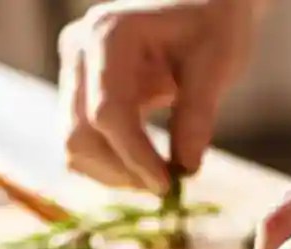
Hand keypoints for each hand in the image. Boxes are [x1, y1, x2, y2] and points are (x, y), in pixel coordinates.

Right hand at [58, 0, 261, 192]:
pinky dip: (111, 163)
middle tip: (166, 187)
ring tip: (160, 176)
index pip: (109, 112)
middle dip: (121, 170)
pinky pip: (82, 142)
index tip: (169, 185)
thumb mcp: (217, 62)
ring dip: (114, 172)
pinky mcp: (77, 91)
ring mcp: (73, 71)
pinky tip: (145, 164)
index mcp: (110, 34)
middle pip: (80, 134)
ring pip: (75, 145)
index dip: (135, 156)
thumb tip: (186, 168)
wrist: (199, 5)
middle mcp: (79, 49)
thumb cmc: (213, 25)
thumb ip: (198, 113)